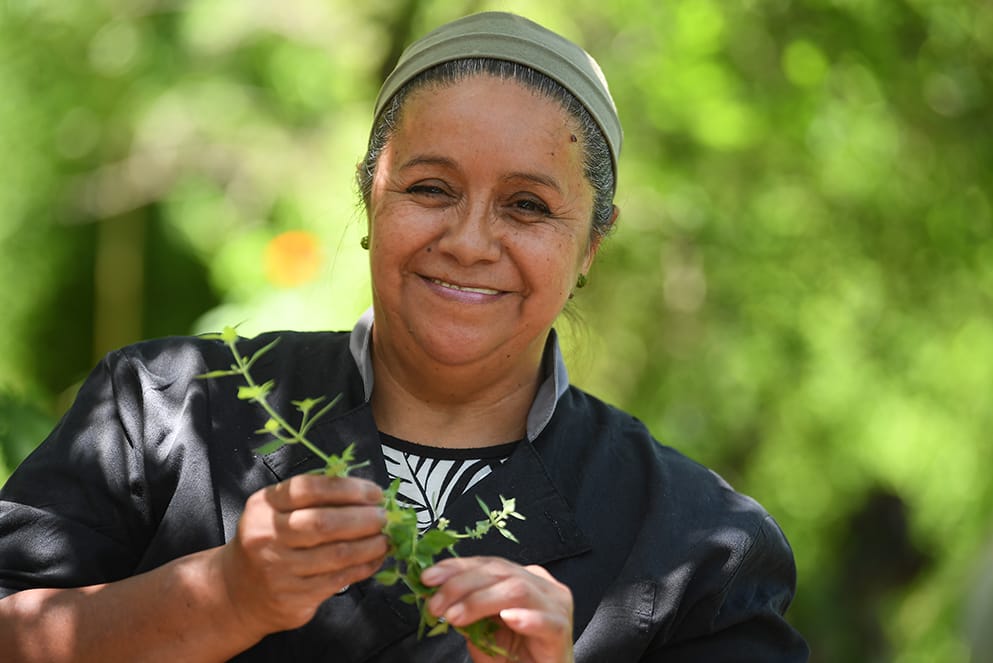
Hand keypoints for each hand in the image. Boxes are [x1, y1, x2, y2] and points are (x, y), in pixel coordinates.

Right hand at [217, 475, 387, 637]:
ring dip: (370, 545)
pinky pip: (338, 580)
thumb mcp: (276, 510)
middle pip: (324, 523)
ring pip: (337, 555)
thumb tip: (366, 494)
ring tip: (386, 538)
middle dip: (363, 519)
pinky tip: (375, 559)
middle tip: (385, 517)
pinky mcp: (292, 598)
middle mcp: (267, 536)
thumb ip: (313, 498)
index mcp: (264, 506)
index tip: (374, 493)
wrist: (237, 591)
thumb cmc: (268, 541)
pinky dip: (364, 567)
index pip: (308, 488)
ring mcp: (278, 570)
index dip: (347, 489)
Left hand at [422, 557, 573, 662]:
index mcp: (523, 578)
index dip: (457, 567)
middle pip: (499, 572)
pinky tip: (508, 619)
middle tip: (436, 604)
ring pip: (517, 589)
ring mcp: (555, 605)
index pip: (488, 564)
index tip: (428, 577)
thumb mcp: (482, 633)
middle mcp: (541, 585)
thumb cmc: (515, 658)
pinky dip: (526, 618)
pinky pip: (546, 620)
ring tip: (455, 616)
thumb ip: (465, 613)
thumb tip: (436, 597)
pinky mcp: (562, 630)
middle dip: (461, 585)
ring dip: (480, 601)